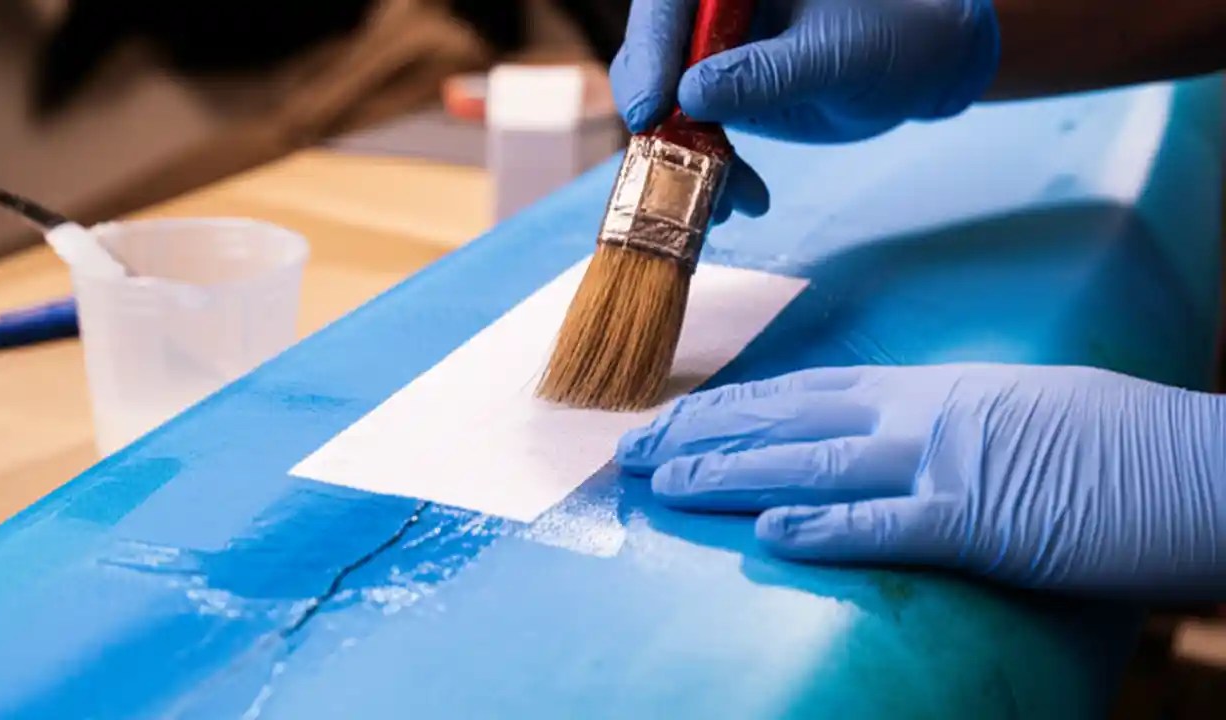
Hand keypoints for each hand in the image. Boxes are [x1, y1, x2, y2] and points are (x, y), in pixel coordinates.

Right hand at [611, 0, 1000, 218]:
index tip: (648, 107)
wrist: (925, 68)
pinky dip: (712, 173)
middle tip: (664, 161)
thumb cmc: (893, 38)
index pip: (667, 5)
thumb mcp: (833, 56)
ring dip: (682, 159)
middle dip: (654, 116)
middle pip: (652, 56)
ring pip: (666, 105)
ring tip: (721, 199)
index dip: (647, 50)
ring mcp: (715, 56)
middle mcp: (716, 13)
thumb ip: (763, 74)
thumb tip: (690, 96)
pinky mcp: (724, 98)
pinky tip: (744, 199)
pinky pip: (696, 137)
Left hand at [615, 364, 1225, 600]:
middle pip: (788, 419)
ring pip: (817, 462)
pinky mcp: (987, 520)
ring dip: (735, 474)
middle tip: (630, 452)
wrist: (1203, 463)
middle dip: (702, 435)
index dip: (727, 408)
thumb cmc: (1114, 443)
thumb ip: (938, 424)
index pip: (802, 393)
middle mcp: (924, 414)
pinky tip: (772, 533)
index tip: (669, 421)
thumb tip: (881, 440)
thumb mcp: (1009, 410)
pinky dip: (830, 528)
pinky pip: (894, 524)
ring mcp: (952, 462)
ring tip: (664, 484)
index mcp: (928, 389)